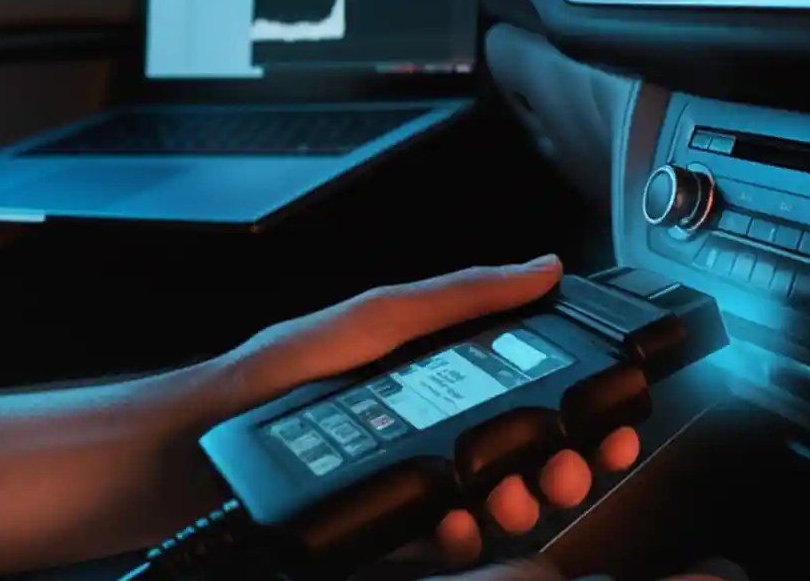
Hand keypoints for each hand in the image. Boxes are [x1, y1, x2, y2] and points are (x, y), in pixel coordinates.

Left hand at [214, 255, 640, 566]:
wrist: (196, 447)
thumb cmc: (279, 373)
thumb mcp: (379, 319)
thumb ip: (461, 297)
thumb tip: (539, 268)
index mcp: (446, 375)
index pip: (538, 392)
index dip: (585, 412)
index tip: (613, 423)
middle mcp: (439, 430)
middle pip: (530, 456)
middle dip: (566, 465)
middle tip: (571, 467)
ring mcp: (419, 482)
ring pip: (498, 503)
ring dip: (522, 503)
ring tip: (512, 496)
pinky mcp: (394, 526)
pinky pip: (447, 541)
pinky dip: (465, 541)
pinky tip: (463, 528)